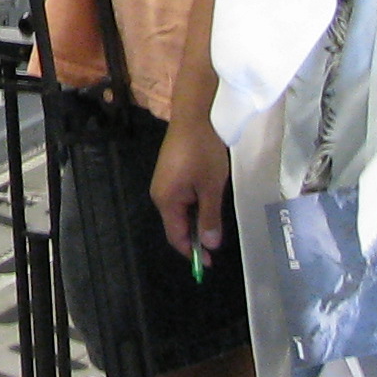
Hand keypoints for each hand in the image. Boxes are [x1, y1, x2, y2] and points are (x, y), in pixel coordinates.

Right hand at [150, 112, 228, 255]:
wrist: (195, 115)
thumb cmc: (203, 151)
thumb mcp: (211, 187)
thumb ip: (209, 217)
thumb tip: (209, 244)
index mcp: (166, 200)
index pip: (175, 236)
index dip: (191, 251)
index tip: (208, 262)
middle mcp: (159, 194)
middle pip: (176, 224)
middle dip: (195, 235)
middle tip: (217, 240)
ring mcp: (163, 182)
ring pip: (180, 210)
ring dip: (196, 218)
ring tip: (215, 218)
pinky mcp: (169, 172)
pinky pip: (180, 197)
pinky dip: (194, 204)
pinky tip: (208, 198)